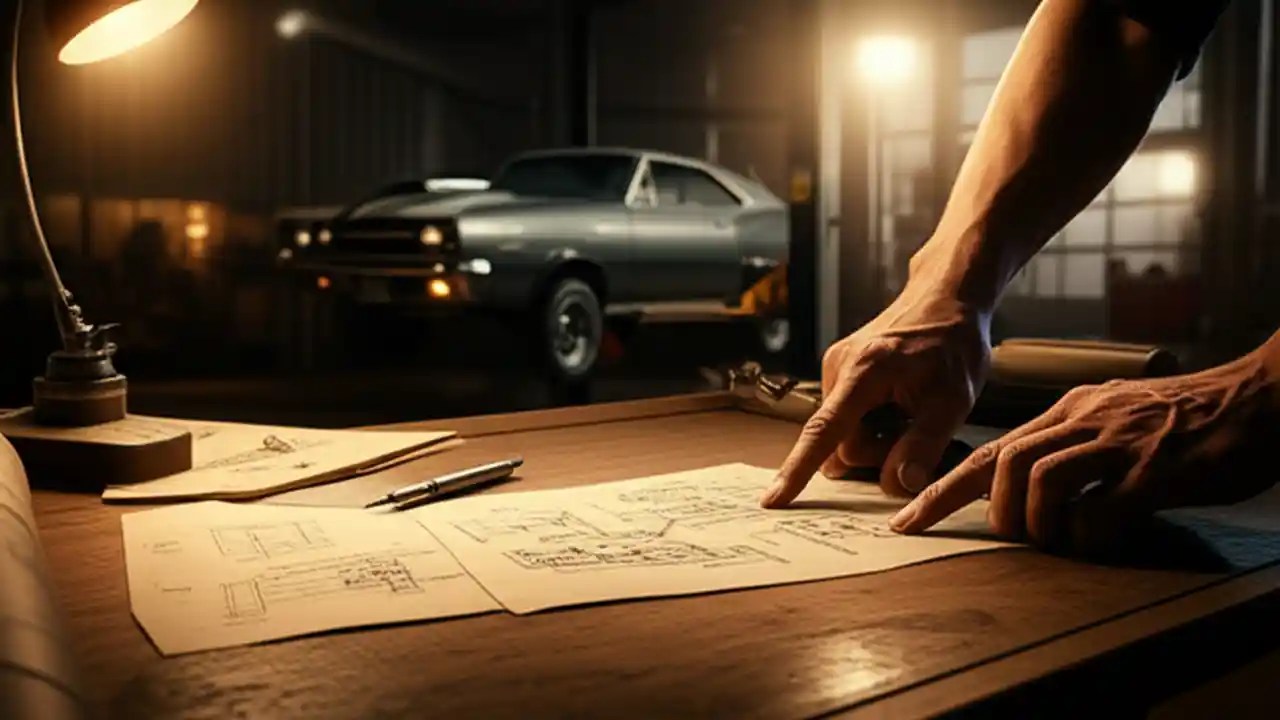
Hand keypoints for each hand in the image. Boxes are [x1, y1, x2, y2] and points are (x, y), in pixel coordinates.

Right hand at [761, 286, 990, 506]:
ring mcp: (835, 368)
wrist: (946, 297)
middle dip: (879, 452)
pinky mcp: (840, 370)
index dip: (799, 470)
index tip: (774, 500)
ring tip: (910, 411)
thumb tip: (899, 485)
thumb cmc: (953, 344)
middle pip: (844, 442)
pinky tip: (897, 403)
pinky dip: (873, 421)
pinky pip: (848, 416)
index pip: (824, 432)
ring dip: (877, 437)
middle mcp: (839, 368)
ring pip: (846, 432)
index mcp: (863, 373)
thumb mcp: (954, 399)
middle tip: (917, 429)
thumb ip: (924, 445)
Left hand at [890, 356, 1279, 552]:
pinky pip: (1100, 512)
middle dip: (990, 510)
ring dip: (1038, 524)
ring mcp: (1118, 444)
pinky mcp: (1154, 471)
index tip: (906, 520)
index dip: (942, 489)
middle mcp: (1084, 422)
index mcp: (1069, 411)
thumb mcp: (1115, 418)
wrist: (1260, 397)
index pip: (989, 450)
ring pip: (1040, 481)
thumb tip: (1035, 491)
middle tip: (1010, 536)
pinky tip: (1106, 541)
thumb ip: (1074, 445)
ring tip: (1060, 540)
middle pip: (1004, 462)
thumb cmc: (1189, 417)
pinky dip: (1089, 538)